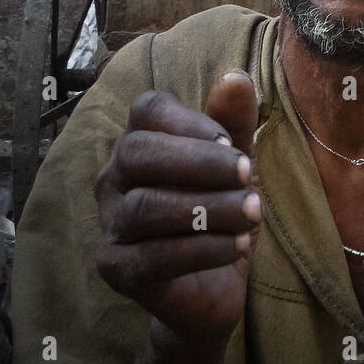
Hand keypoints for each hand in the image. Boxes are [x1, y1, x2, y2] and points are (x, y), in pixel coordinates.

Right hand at [94, 69, 261, 356]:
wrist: (212, 286)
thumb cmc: (219, 213)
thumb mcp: (235, 164)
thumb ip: (234, 122)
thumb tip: (237, 76)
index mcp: (139, 143)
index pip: (147, 110)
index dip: (189, 120)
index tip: (230, 141)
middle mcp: (112, 179)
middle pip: (136, 153)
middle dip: (198, 161)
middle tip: (248, 173)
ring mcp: (110, 225)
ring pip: (144, 207)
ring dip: (207, 208)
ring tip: (253, 213)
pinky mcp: (117, 269)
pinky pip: (151, 257)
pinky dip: (201, 249)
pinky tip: (238, 245)